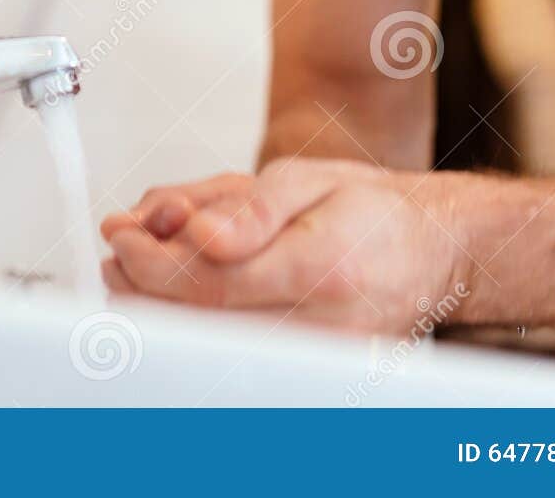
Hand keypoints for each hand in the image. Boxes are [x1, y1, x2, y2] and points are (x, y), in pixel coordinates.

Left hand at [99, 159, 470, 333]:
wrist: (434, 251)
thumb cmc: (370, 210)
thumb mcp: (304, 178)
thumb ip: (242, 205)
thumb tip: (191, 233)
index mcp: (321, 267)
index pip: (209, 282)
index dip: (150, 261)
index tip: (120, 233)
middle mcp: (323, 326)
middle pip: (200, 324)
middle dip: (143, 284)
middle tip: (122, 249)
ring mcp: (320, 361)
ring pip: (209, 345)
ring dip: (161, 305)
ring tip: (148, 262)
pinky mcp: (314, 376)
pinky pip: (235, 355)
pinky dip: (196, 322)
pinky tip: (186, 290)